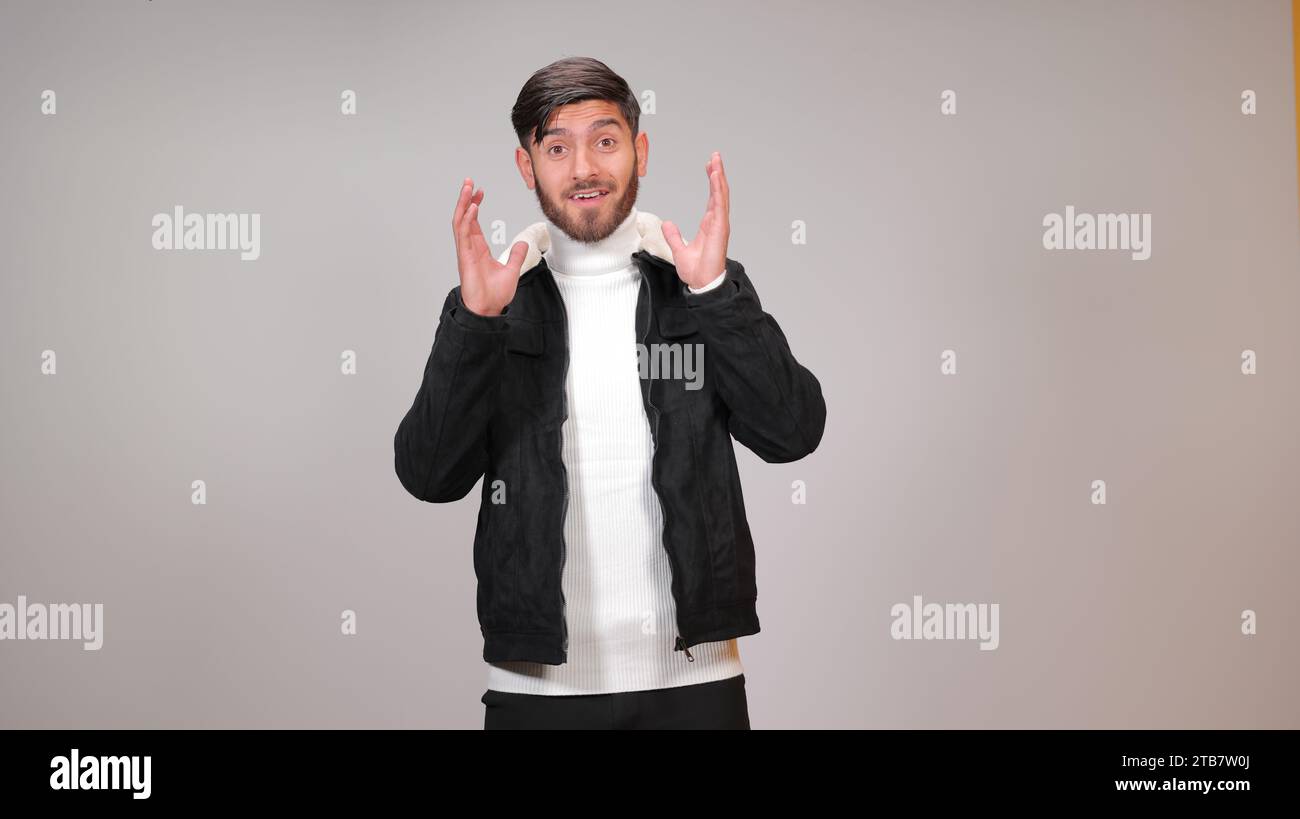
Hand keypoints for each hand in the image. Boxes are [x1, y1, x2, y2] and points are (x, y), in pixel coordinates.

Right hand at [452, 177, 526, 315]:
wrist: (489, 309)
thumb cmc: (495, 294)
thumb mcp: (512, 269)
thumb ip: (516, 255)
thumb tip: (523, 243)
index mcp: (478, 248)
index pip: (473, 222)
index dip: (474, 205)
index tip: (479, 192)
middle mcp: (469, 247)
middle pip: (464, 217)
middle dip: (465, 198)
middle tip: (468, 182)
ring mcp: (465, 251)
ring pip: (460, 221)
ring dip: (462, 204)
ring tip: (467, 187)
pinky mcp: (465, 257)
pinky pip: (464, 234)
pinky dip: (467, 220)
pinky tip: (472, 208)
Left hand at [660, 151, 729, 289]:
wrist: (701, 283)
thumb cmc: (697, 270)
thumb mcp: (680, 250)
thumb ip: (674, 236)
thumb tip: (668, 224)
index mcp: (710, 225)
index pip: (712, 198)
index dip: (712, 181)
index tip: (709, 167)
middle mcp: (717, 222)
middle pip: (719, 192)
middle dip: (717, 173)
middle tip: (715, 156)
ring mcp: (720, 225)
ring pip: (721, 195)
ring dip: (719, 177)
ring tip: (716, 160)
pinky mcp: (720, 229)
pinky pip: (720, 205)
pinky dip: (719, 190)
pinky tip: (716, 177)